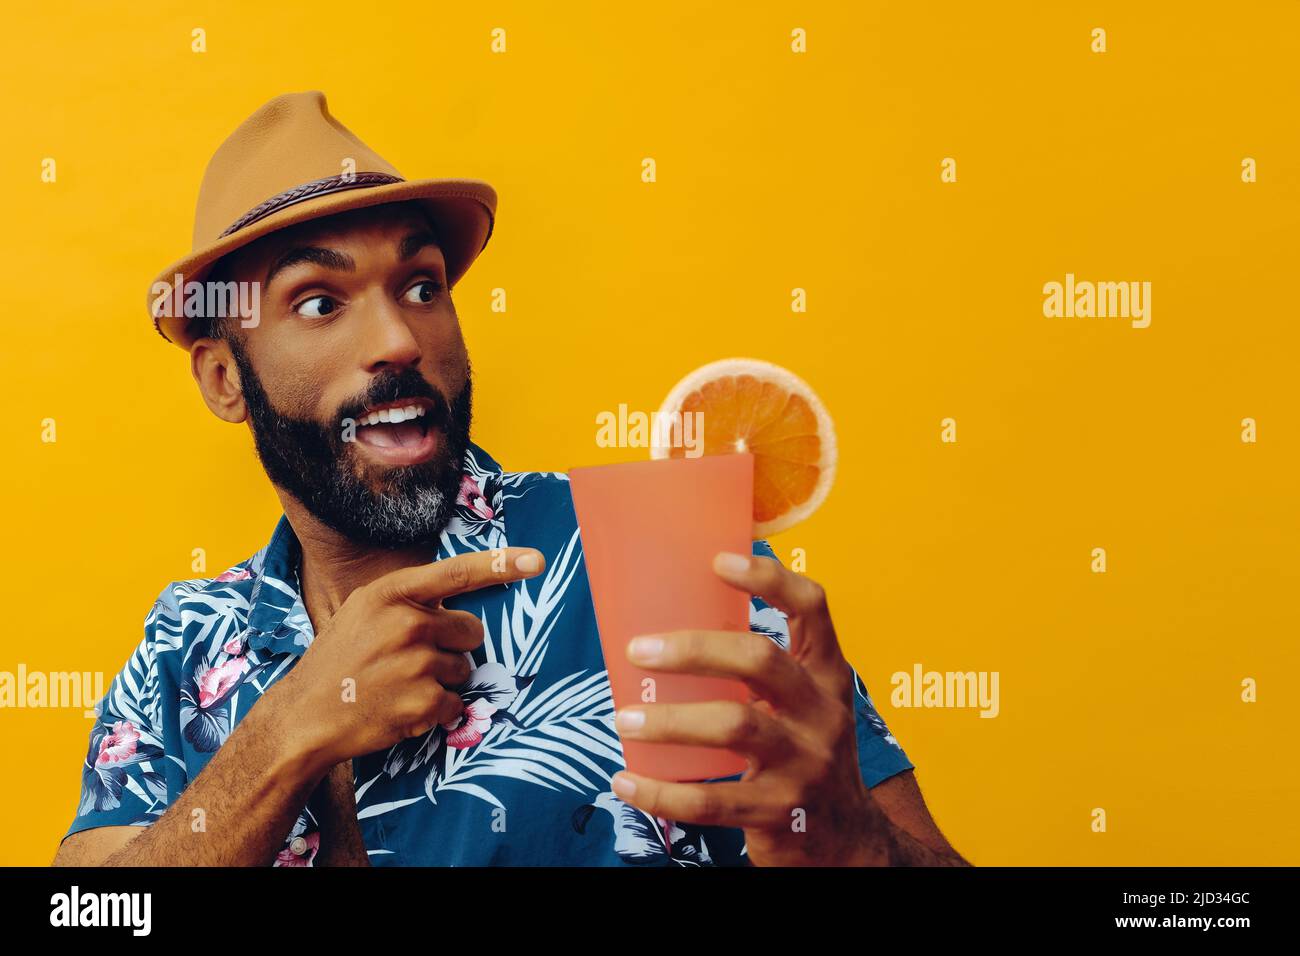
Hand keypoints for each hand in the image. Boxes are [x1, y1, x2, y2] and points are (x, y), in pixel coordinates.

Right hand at [275, 547, 545, 772]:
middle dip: (452, 646)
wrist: (305, 715)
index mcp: (391, 593)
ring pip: (463, 669)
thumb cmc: (340, 659)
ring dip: (441, 681)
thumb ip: (409, 601)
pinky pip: (454, 703)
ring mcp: (416, 663)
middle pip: (471, 630)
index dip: (501, 564)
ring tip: (399, 685)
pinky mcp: (422, 702)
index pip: (457, 573)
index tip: (536, 559)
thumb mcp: (364, 611)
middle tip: (412, 660)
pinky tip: (400, 708)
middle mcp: (407, 623)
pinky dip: (434, 711)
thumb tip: (458, 604)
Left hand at [609, 552, 883, 865]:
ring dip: (669, 719)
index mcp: (827, 676)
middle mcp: (823, 713)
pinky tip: (626, 782)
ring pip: (734, 726)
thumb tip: (674, 625)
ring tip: (623, 718)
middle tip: (637, 649)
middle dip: (693, 649)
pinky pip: (711, 802)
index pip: (813, 609)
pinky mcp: (780, 813)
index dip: (769, 580)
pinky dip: (660, 793)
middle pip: (760, 660)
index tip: (717, 561)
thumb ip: (763, 673)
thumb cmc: (806, 755)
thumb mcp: (805, 707)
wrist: (848, 841)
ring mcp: (805, 765)